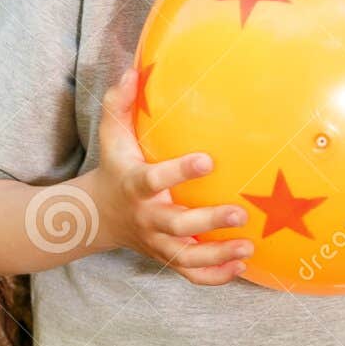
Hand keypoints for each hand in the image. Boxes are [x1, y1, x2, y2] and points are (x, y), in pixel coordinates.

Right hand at [89, 65, 254, 284]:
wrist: (96, 216)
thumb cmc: (115, 167)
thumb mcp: (111, 134)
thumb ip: (120, 102)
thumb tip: (135, 69)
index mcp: (134, 185)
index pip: (154, 180)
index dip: (179, 173)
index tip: (207, 160)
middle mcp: (147, 218)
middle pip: (176, 225)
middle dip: (208, 222)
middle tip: (241, 212)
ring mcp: (157, 241)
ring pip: (186, 256)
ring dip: (218, 255)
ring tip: (248, 247)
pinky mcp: (166, 256)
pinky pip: (190, 274)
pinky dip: (214, 276)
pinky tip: (241, 267)